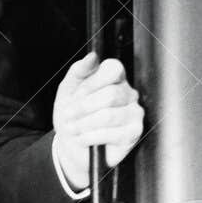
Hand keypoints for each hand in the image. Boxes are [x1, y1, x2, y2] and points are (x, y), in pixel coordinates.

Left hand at [53, 52, 143, 189]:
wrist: (71, 145)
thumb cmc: (72, 116)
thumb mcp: (68, 91)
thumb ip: (79, 71)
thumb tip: (92, 57)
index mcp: (114, 78)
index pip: (114, 68)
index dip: (93, 82)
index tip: (75, 95)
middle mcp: (128, 93)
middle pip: (110, 94)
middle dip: (83, 107)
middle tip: (68, 115)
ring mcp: (134, 112)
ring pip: (110, 115)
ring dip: (85, 123)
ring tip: (72, 128)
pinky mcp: (134, 132)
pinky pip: (114, 133)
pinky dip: (92, 136)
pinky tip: (82, 138)